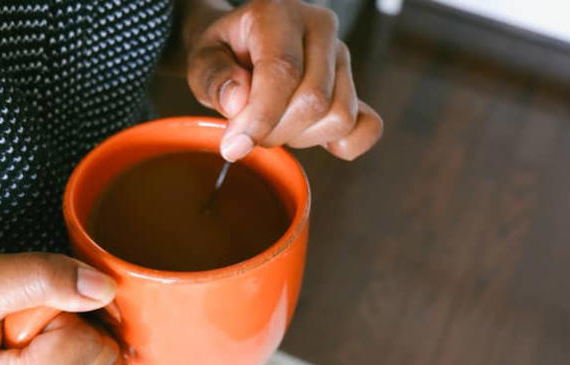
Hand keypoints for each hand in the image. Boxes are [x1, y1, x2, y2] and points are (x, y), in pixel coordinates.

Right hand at [0, 253, 129, 364]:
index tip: (16, 311)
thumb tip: (107, 289)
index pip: (83, 343)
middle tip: (20, 320)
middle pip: (105, 356)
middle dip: (72, 322)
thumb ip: (47, 279)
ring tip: (28, 331)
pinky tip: (46, 340)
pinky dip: (86, 344)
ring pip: (113, 364)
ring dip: (80, 333)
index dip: (58, 310)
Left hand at [185, 0, 382, 161]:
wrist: (239, 47)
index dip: (260, 118)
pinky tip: (312, 138)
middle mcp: (320, 29)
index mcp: (280, 13)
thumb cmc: (222, 54)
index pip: (282, 71)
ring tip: (275, 124)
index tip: (234, 146)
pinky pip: (367, 127)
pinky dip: (344, 144)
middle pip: (314, 101)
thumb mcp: (202, 60)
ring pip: (339, 117)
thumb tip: (239, 101)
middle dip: (276, 131)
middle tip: (249, 130)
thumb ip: (213, 78)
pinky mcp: (355, 86)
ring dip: (301, 138)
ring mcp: (343, 58)